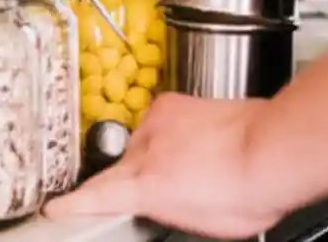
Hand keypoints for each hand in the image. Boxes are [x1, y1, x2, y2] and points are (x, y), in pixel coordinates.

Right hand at [46, 94, 290, 239]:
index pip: (95, 199)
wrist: (272, 148)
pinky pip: (158, 120)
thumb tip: (162, 204)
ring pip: (140, 144)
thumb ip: (170, 210)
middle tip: (174, 189)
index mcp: (146, 189)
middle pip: (119, 170)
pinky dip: (170, 130)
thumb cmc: (249, 191)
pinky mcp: (170, 104)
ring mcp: (155, 125)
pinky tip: (194, 138)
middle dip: (135, 181)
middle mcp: (143, 153)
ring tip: (195, 163)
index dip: (72, 205)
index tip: (56, 207)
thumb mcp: (205, 223)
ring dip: (157, 154)